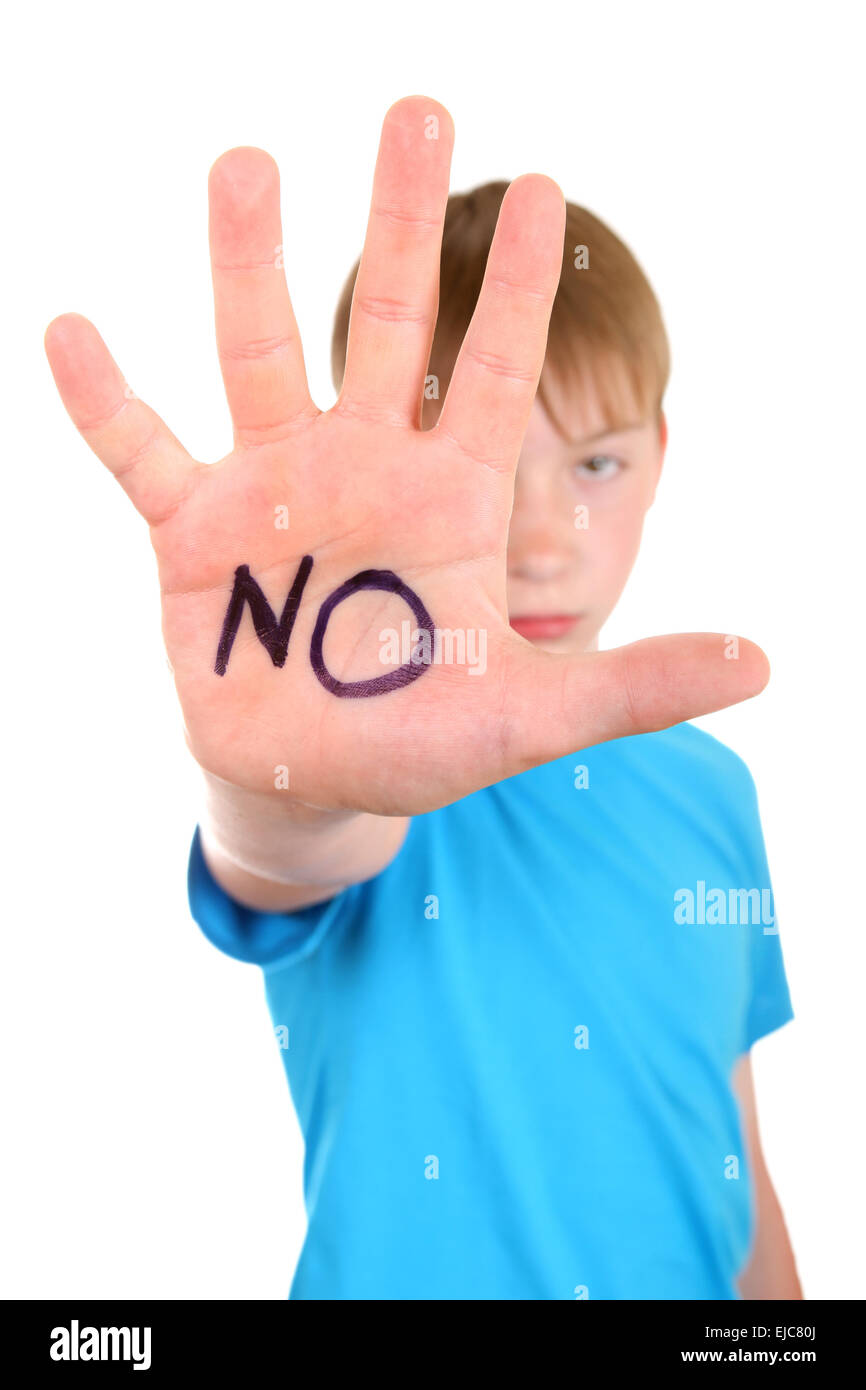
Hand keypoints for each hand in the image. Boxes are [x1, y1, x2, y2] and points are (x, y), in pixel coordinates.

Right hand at [44, 95, 767, 816]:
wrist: (313, 778)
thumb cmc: (422, 740)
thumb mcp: (532, 716)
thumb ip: (634, 685)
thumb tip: (766, 667)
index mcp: (450, 499)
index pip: (496, 370)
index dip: (519, 286)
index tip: (546, 185)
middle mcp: (363, 469)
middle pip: (385, 324)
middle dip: (401, 223)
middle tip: (419, 111)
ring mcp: (271, 492)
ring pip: (259, 356)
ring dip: (250, 265)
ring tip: (249, 161)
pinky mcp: (191, 536)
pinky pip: (140, 454)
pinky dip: (105, 404)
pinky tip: (71, 332)